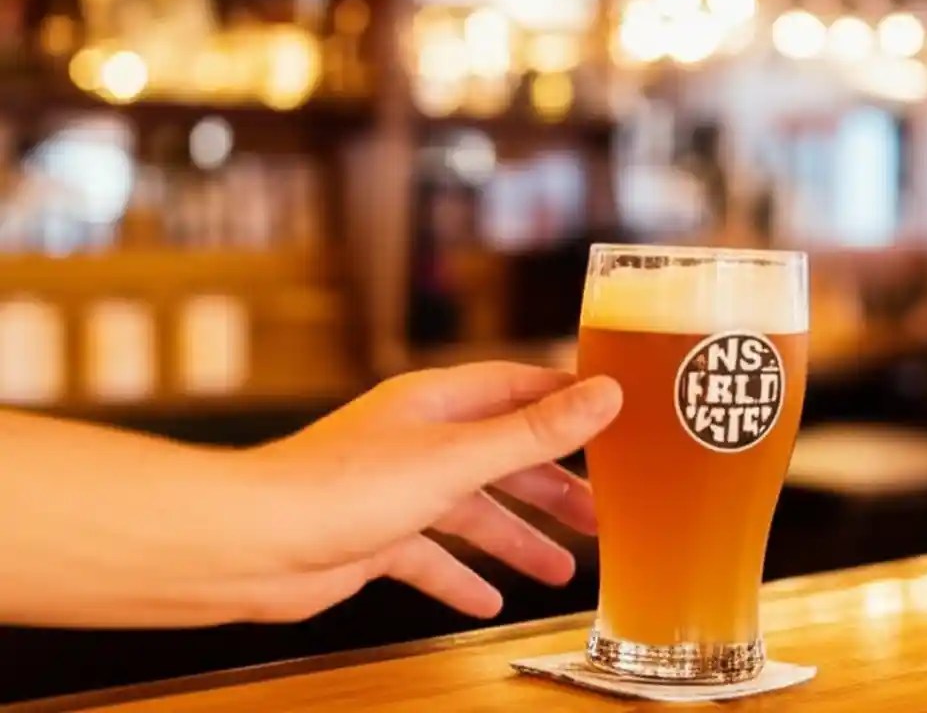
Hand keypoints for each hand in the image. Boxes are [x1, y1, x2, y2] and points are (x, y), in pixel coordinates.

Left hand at [235, 363, 621, 622]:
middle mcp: (418, 439)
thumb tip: (604, 395)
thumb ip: (533, 432)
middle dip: (551, 486)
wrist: (250, 544)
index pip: (517, 389)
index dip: (564, 401)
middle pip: (502, 456)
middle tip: (599, 513)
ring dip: (516, 539)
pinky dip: (461, 577)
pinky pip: (432, 556)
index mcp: (437, 403)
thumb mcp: (457, 458)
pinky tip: (486, 602)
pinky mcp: (375, 536)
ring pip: (473, 511)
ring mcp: (396, 489)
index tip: (611, 417)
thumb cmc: (340, 488)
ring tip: (561, 568)